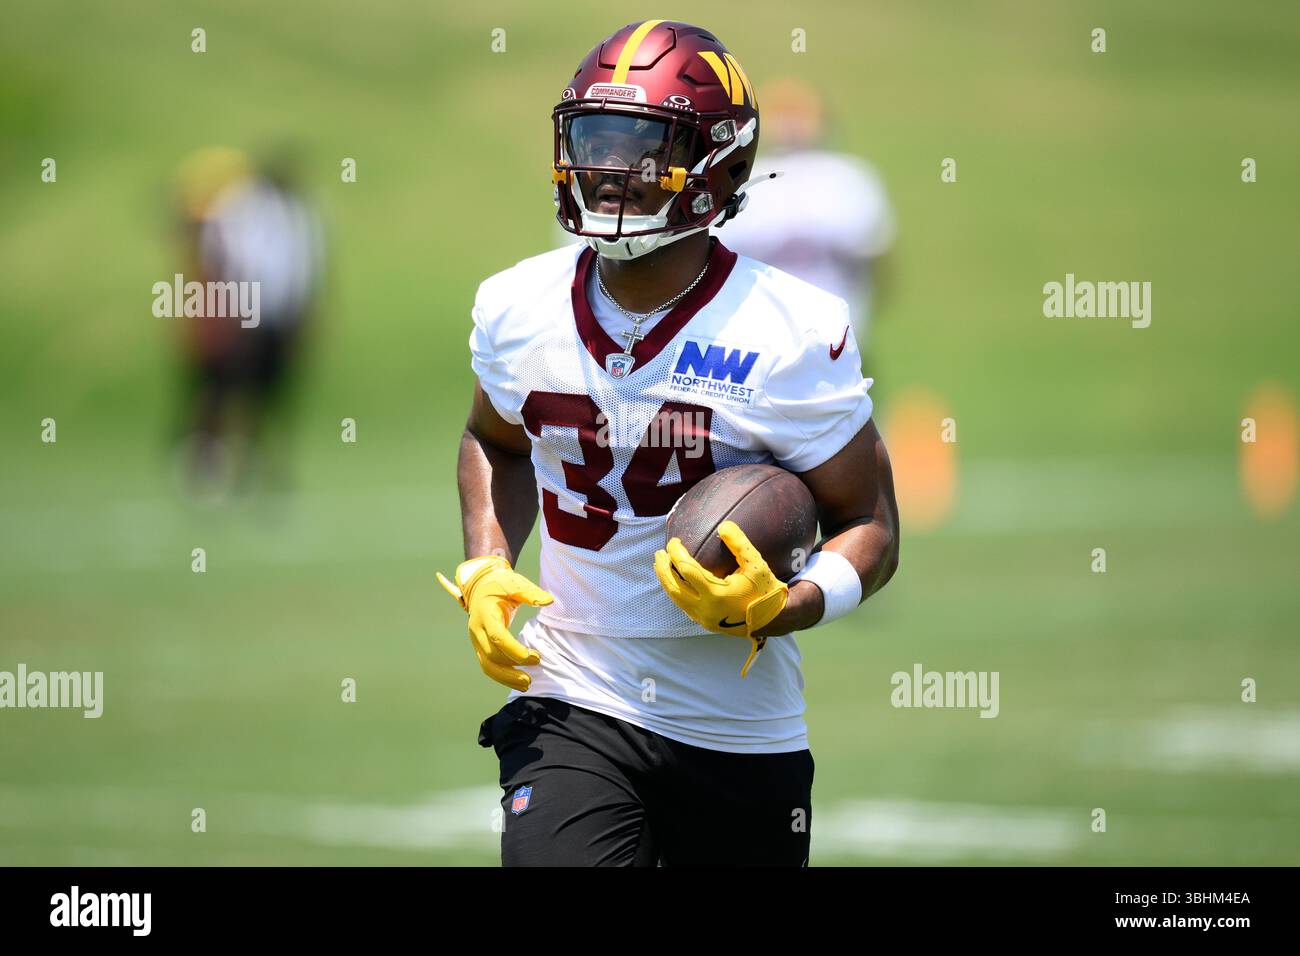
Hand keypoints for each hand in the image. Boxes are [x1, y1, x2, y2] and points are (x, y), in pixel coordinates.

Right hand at [437, 556, 552, 690]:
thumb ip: (530, 593)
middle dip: (513, 667)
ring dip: (506, 678)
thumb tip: (549, 600)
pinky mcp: (480, 647)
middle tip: (535, 668)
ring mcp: (476, 640)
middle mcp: (476, 630)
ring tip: (528, 684)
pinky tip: (519, 680)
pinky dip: (503, 676)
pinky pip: (489, 666)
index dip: (515, 650)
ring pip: (487, 666)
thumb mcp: (514, 583)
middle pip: (491, 656)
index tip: (535, 657)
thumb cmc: (500, 584)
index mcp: (485, 614)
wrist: (480, 586)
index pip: (497, 637)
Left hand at [653, 520, 787, 676]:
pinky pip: (684, 606)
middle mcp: (706, 609)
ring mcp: (704, 618)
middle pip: (674, 586)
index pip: (686, 570)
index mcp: (716, 594)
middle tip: (659, 553)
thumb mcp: (756, 564)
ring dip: (666, 581)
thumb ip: (739, 544)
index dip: (676, 554)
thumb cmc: (766, 590)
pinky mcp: (706, 623)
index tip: (674, 541)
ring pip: (676, 599)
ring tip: (661, 566)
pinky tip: (675, 581)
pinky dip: (677, 592)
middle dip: (663, 569)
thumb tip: (723, 525)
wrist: (773, 619)